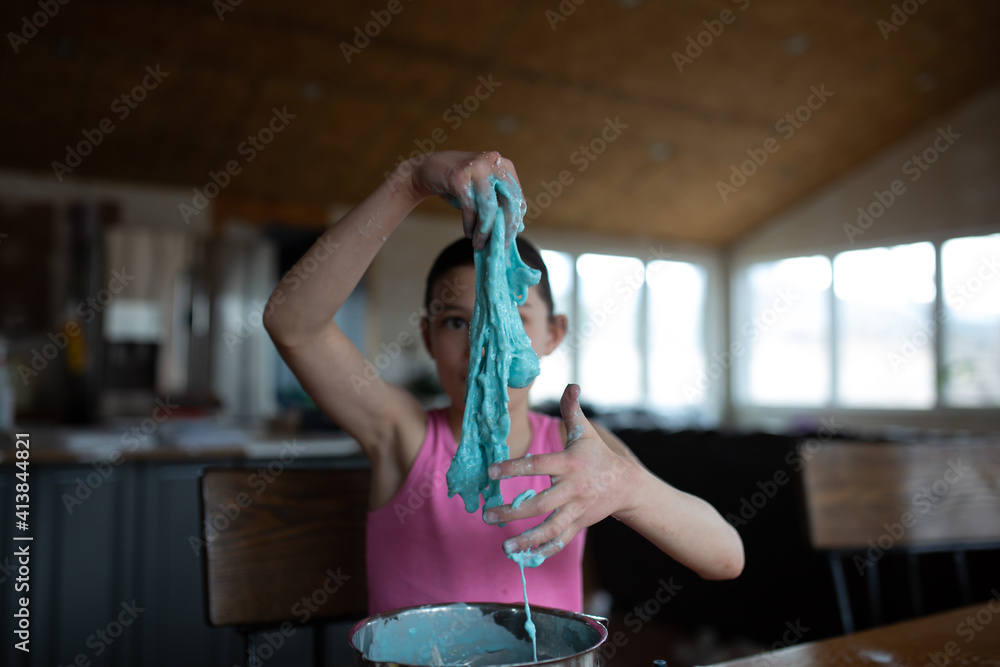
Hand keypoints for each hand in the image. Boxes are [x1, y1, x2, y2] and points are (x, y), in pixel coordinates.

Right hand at [402, 151, 524, 248]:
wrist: (428, 170)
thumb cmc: (459, 184)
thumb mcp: (483, 192)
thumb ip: (500, 205)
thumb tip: (518, 228)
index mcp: (503, 165)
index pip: (518, 197)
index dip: (516, 219)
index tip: (509, 237)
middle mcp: (493, 162)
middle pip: (509, 201)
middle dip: (506, 227)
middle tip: (501, 245)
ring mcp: (477, 167)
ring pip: (489, 207)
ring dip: (484, 230)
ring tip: (479, 243)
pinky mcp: (460, 176)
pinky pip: (470, 207)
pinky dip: (470, 224)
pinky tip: (468, 232)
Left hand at [484, 384, 638, 557]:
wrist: (626, 486)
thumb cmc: (598, 455)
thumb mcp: (586, 432)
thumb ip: (573, 410)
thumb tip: (571, 385)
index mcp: (570, 464)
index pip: (539, 465)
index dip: (515, 467)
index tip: (491, 472)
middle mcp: (572, 489)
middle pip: (541, 504)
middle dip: (513, 512)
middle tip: (488, 515)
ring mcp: (576, 510)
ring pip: (550, 529)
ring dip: (527, 539)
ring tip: (505, 546)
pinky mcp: (578, 525)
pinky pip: (560, 541)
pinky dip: (543, 551)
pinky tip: (524, 557)